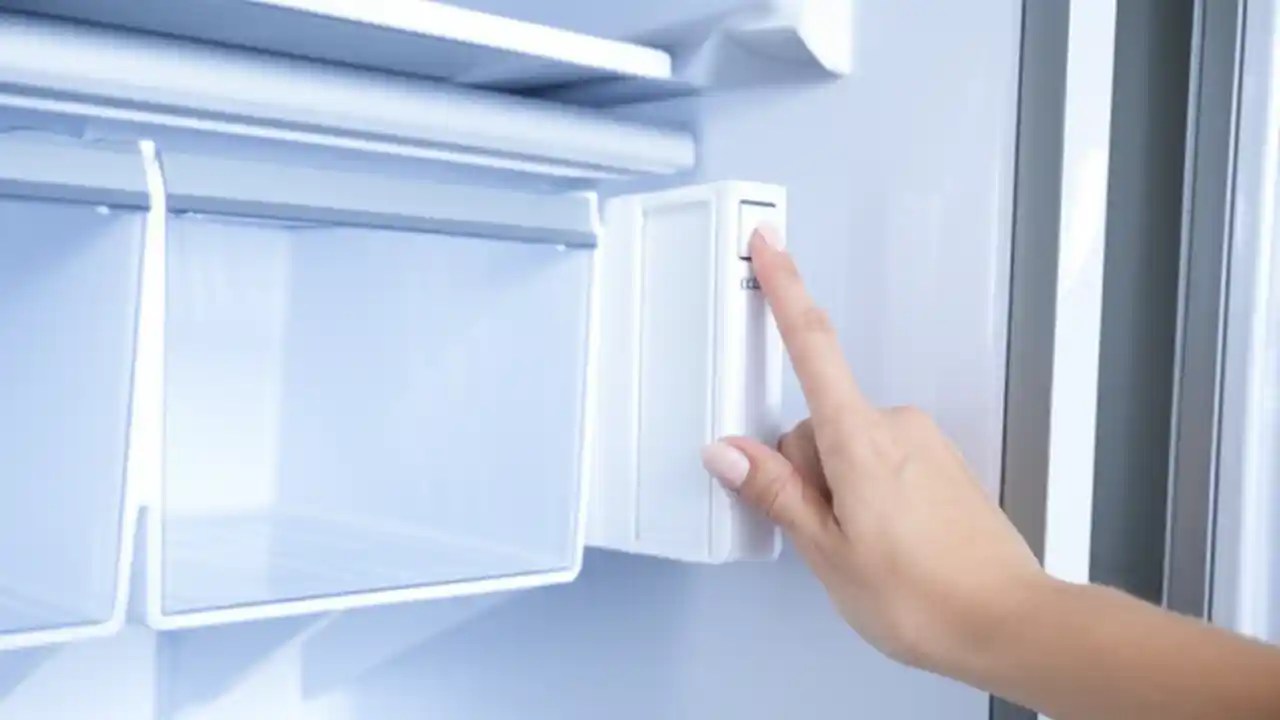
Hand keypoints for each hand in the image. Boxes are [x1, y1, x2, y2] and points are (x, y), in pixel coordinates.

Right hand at [700, 227, 1047, 677]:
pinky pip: (882, 461)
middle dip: (806, 473)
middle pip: (817, 425)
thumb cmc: (923, 597)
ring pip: (849, 447)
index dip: (786, 290)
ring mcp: (924, 443)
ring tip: (865, 547)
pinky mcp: (942, 464)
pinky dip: (870, 492)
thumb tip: (729, 453)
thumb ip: (776, 493)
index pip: (812, 347)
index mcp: (860, 440)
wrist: (1009, 624)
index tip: (770, 246)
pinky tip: (888, 540)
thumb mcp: (827, 551)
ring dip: (839, 488)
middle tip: (827, 533)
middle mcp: (897, 427)